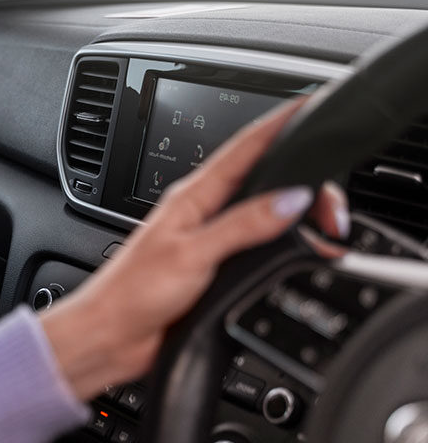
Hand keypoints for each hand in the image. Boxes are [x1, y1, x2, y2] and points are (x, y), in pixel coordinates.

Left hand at [41, 99, 349, 399]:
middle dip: (301, 181)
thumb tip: (291, 199)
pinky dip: (281, 243)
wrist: (109, 336)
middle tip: (333, 203)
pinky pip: (256, 247)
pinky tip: (294, 248)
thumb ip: (242, 225)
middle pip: (261, 181)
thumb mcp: (192, 254)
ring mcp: (207, 242)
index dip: (277, 124)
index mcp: (192, 197)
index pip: (243, 149)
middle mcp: (201, 214)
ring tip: (324, 219)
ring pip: (262, 213)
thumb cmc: (132, 292)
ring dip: (293, 213)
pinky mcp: (213, 270)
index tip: (308, 105)